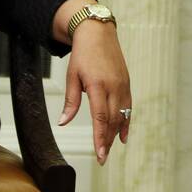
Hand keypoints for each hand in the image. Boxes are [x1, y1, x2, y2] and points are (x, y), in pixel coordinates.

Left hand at [58, 21, 130, 164]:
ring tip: (109, 149)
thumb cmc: (83, 54)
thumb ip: (71, 101)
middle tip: (102, 158)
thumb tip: (63, 122)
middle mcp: (114, 87)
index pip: (100, 117)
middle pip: (113, 120)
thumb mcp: (72, 76)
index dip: (100, 138)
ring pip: (122, 116)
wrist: (99, 33)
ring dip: (116, 134)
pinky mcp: (127, 83)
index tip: (100, 154)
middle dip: (108, 141)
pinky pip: (128, 108)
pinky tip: (123, 136)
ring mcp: (123, 85)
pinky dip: (126, 122)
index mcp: (98, 85)